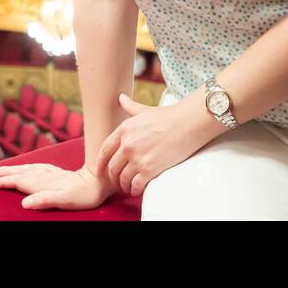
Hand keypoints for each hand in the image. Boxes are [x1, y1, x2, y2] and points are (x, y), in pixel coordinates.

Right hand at [0, 163, 114, 210]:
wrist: (98, 182)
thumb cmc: (82, 196)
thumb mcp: (64, 200)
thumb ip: (44, 200)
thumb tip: (24, 203)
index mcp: (42, 183)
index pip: (17, 181)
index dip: (3, 182)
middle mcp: (44, 176)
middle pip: (19, 173)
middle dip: (4, 174)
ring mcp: (50, 173)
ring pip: (26, 169)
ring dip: (12, 169)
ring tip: (1, 169)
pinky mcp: (57, 173)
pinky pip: (36, 168)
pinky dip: (26, 167)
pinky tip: (26, 168)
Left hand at [93, 93, 212, 196]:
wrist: (187, 124)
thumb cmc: (168, 116)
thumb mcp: (144, 110)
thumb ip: (130, 107)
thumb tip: (120, 97)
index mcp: (123, 129)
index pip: (104, 150)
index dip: (100, 164)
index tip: (101, 171)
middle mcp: (127, 144)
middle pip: (112, 168)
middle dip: (113, 178)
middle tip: (117, 182)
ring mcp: (137, 157)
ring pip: (122, 179)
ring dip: (124, 186)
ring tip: (128, 187)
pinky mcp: (149, 169)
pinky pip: (135, 185)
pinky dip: (135, 190)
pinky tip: (137, 190)